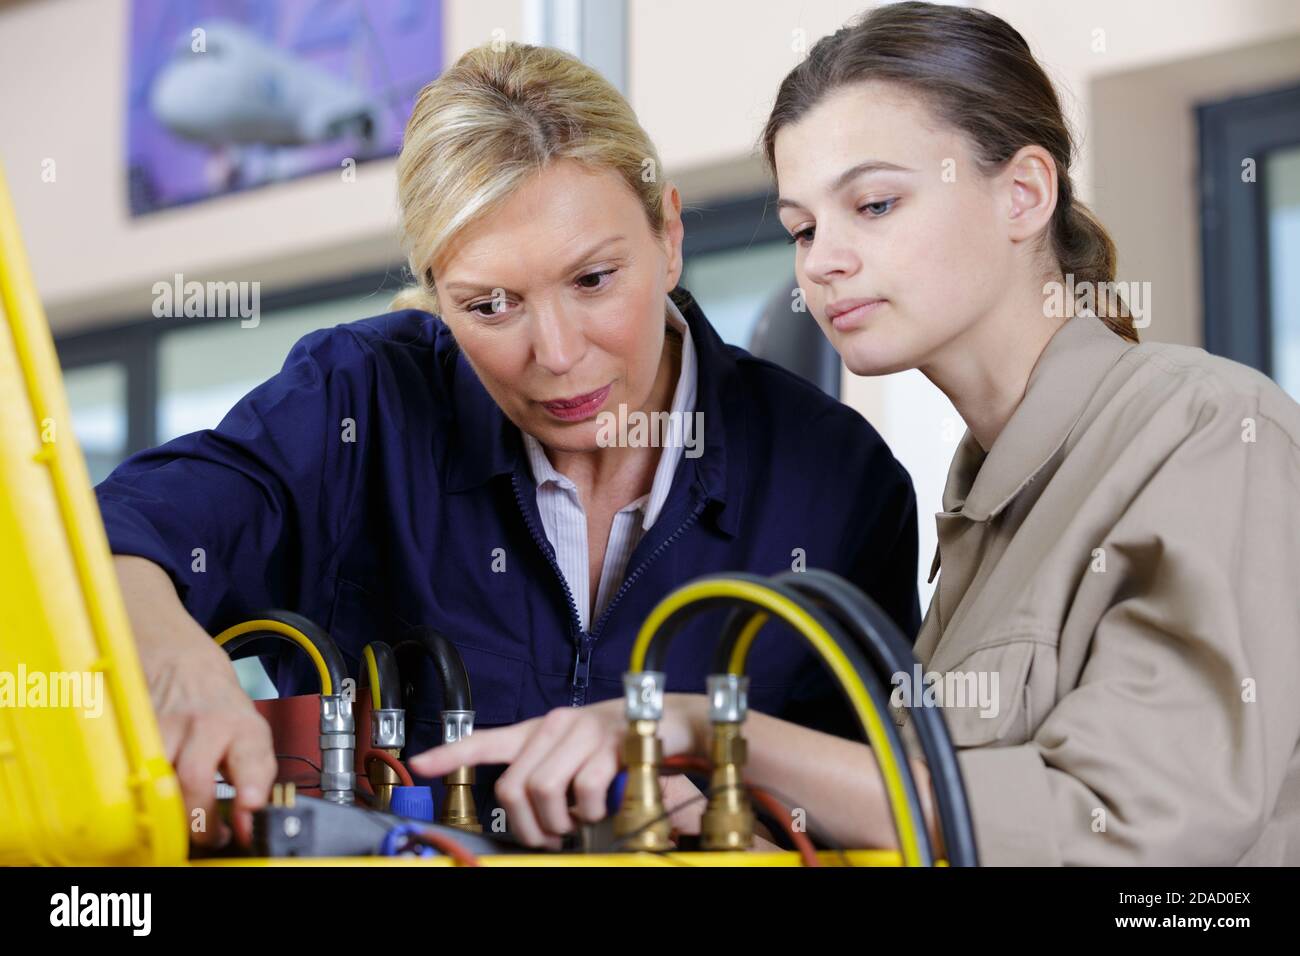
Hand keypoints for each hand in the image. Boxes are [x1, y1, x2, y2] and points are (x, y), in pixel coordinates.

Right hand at [115, 556, 276, 848]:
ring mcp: (164, 726)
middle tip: (210, 838)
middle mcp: (204, 724)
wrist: (176, 656)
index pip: (252, 758)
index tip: (250, 812)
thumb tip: (251, 822)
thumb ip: (250, 774)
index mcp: (242, 725)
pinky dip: (136, 793)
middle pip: (194, 781)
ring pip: (157, 780)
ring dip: (166, 812)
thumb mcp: (247, 730)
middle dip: (200, 822)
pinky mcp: (133, 731)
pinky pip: (131, 771)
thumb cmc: (217, 701)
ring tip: (177, 827)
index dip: (251, 788)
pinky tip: (145, 801)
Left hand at [409, 693, 707, 847]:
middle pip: (514, 785)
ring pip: (543, 789)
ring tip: (579, 823)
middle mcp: (558, 726)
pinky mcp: (612, 744)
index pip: (486, 740)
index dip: (451, 753)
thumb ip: (548, 772)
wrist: (675, 722)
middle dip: (527, 824)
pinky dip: (591, 813)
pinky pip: (584, 791)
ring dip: (559, 821)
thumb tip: (526, 813)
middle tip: (549, 836)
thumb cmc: (622, 745)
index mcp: (542, 729)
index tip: (420, 763)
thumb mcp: (578, 753)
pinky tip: (602, 809)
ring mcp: (585, 732)